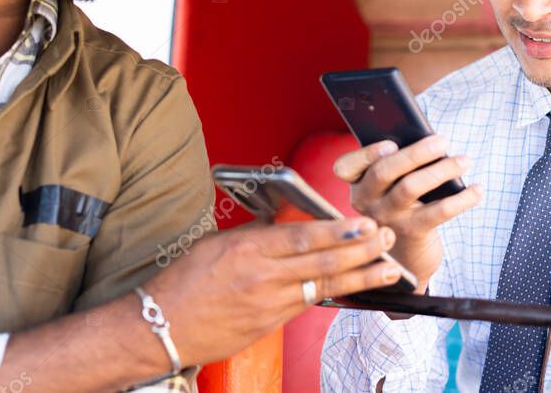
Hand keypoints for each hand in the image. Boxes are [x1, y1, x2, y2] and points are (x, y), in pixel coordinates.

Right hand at [144, 217, 398, 365]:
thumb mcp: (217, 243)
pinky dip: (335, 294)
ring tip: (389, 269)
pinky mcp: (269, 325)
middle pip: (322, 262)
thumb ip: (256, 233)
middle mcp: (262, 277)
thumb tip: (287, 222)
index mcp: (247, 250)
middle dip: (362, 251)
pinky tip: (357, 288)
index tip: (364, 224)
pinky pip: (308, 304)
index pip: (302, 238)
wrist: (161, 328)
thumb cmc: (183, 281)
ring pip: (323, 286)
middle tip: (388, 239)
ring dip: (360, 277)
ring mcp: (268, 305)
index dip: (338, 231)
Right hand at [333, 136, 482, 290]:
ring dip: (441, 170)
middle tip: (443, 140)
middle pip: (384, 171)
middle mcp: (367, 203)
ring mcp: (388, 220)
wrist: (406, 261)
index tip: (390, 143)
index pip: (346, 167)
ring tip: (464, 160)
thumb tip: (432, 144)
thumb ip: (400, 168)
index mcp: (358, 185)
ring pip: (410, 187)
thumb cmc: (403, 211)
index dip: (366, 153)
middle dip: (416, 153)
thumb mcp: (391, 190)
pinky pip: (438, 211)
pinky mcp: (412, 234)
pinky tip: (478, 190)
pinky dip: (462, 198)